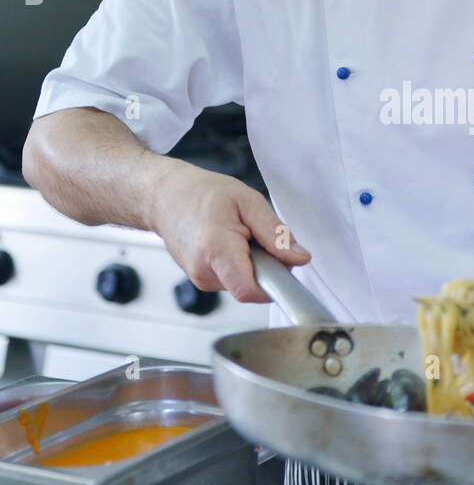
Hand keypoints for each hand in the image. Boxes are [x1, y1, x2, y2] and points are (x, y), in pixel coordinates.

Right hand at [148, 162, 310, 302]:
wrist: (164, 196)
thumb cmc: (200, 193)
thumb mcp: (248, 201)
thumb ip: (275, 233)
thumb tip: (299, 258)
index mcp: (216, 250)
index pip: (250, 292)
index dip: (275, 285)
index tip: (284, 266)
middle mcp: (204, 271)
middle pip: (252, 287)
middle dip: (266, 266)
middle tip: (256, 236)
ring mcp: (200, 279)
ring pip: (244, 284)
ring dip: (252, 264)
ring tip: (238, 236)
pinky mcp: (200, 280)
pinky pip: (233, 280)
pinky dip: (239, 265)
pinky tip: (229, 243)